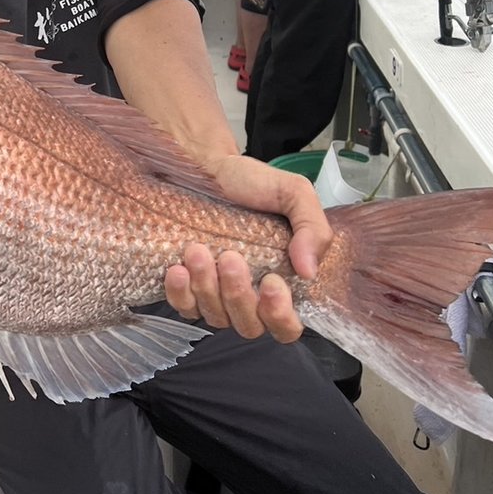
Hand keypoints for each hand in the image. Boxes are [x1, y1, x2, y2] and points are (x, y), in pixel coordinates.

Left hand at [163, 154, 331, 343]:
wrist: (205, 167)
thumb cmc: (249, 182)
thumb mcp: (293, 194)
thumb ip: (313, 228)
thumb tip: (309, 271)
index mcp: (282, 280)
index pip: (287, 326)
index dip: (280, 316)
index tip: (271, 282)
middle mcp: (250, 295)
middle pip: (249, 326)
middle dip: (239, 295)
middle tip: (229, 257)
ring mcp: (216, 295)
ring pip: (215, 318)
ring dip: (207, 287)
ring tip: (198, 250)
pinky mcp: (187, 289)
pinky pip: (184, 308)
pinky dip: (180, 293)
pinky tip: (178, 269)